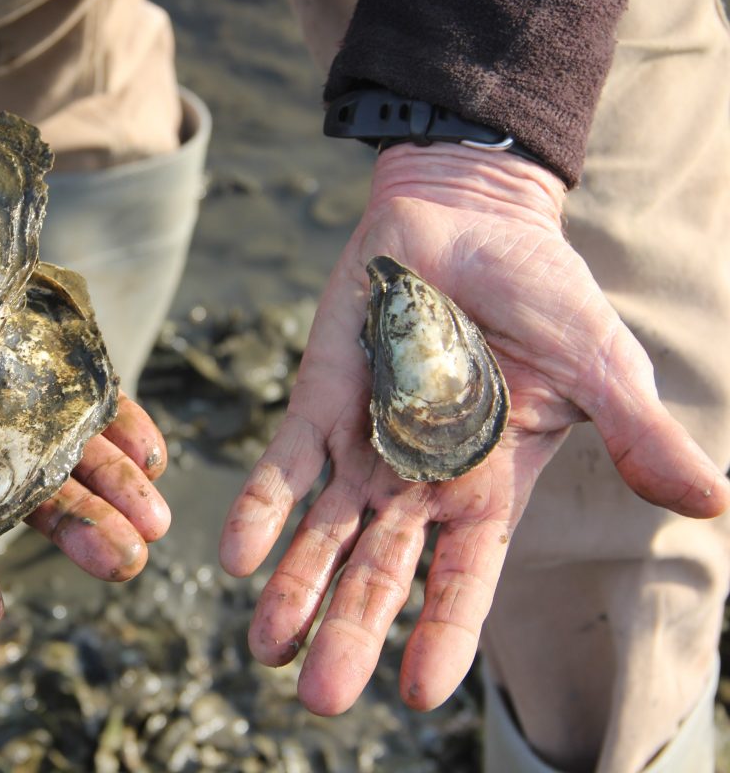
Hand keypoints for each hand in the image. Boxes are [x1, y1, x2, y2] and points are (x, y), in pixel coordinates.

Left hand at [219, 143, 729, 713]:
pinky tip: (235, 554)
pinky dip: (261, 506)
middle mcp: (417, 482)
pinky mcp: (318, 402)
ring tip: (265, 649)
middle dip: (350, 630)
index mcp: (486, 487)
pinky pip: (285, 464)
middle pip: (381, 572)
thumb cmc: (541, 295)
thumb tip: (714, 503)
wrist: (470, 221)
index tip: (417, 693)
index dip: (442, 632)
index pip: (462, 578)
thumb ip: (639, 434)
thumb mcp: (599, 365)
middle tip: (317, 697)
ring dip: (294, 587)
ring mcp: (362, 445)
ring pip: (324, 533)